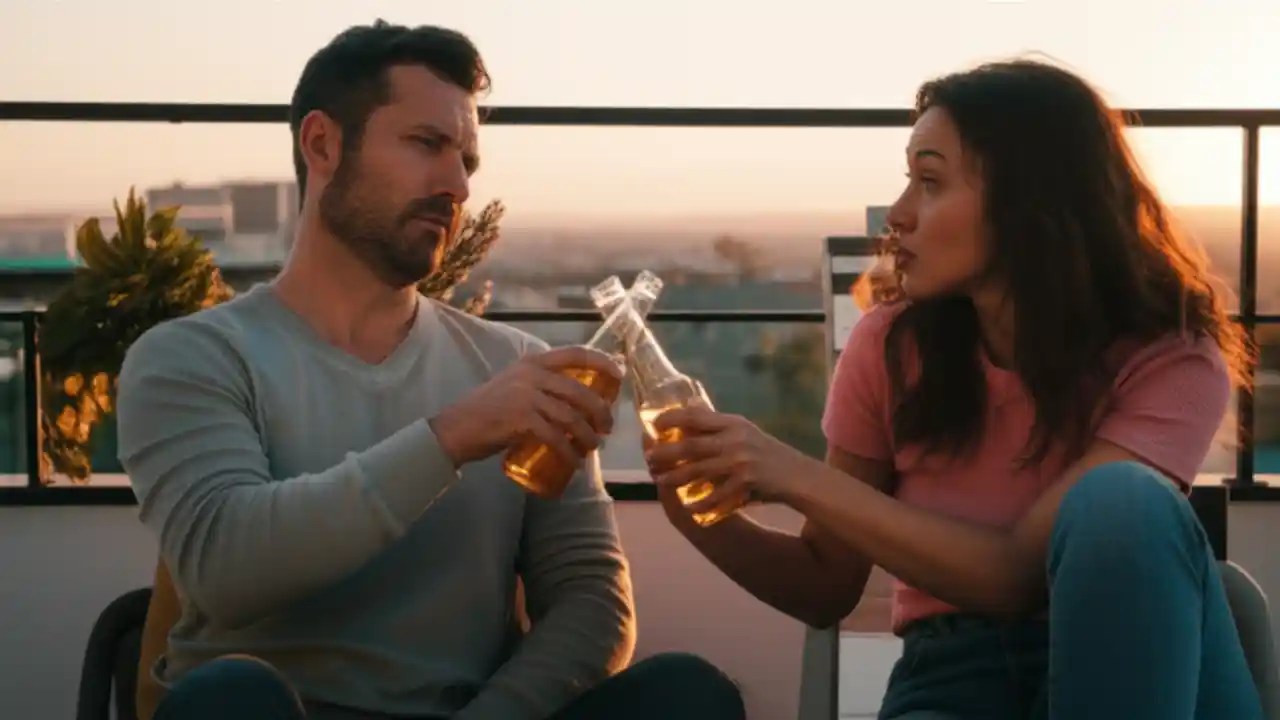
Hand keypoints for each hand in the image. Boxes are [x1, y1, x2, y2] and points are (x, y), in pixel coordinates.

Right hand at [429, 346, 622, 466]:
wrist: (456, 429)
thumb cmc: (487, 411)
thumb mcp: (514, 384)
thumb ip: (539, 384)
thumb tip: (575, 399)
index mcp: (532, 361)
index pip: (575, 353)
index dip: (602, 362)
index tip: (618, 376)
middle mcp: (531, 374)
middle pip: (581, 392)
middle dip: (600, 412)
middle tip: (606, 428)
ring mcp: (526, 396)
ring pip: (572, 417)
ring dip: (588, 436)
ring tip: (592, 448)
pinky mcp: (522, 419)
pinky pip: (556, 437)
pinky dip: (568, 453)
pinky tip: (573, 464)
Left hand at [644, 406, 820, 513]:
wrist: (797, 476)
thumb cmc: (767, 453)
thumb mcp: (745, 431)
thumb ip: (719, 426)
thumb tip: (688, 412)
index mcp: (733, 423)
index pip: (695, 415)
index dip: (670, 419)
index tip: (654, 424)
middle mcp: (734, 439)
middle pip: (689, 445)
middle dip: (665, 453)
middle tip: (649, 458)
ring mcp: (739, 462)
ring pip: (696, 471)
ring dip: (674, 478)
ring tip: (660, 480)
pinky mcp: (744, 483)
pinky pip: (713, 495)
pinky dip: (698, 501)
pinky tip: (687, 505)